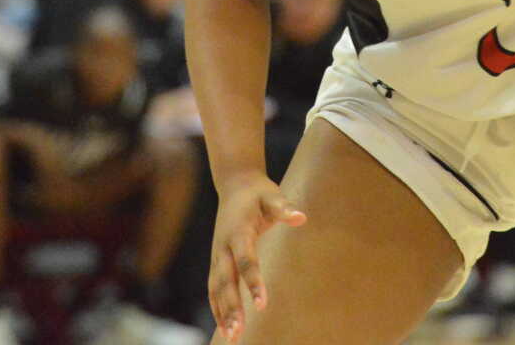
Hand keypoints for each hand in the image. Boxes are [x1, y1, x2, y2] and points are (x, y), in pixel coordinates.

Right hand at [209, 172, 304, 341]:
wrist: (234, 184)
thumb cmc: (258, 193)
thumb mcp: (271, 196)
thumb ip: (284, 208)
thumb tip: (301, 217)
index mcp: (238, 231)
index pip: (246, 261)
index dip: (253, 283)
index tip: (261, 305)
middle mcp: (223, 246)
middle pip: (226, 281)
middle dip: (231, 307)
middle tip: (238, 331)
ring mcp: (217, 254)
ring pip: (216, 288)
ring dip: (222, 312)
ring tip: (231, 337)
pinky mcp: (217, 260)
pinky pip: (214, 288)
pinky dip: (217, 307)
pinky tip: (225, 326)